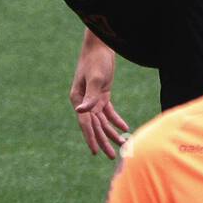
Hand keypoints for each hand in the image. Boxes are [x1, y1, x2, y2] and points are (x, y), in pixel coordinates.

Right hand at [70, 31, 128, 157]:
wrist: (100, 46)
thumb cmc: (96, 60)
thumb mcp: (95, 78)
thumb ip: (90, 96)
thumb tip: (80, 111)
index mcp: (78, 99)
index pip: (86, 123)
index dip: (91, 138)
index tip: (96, 152)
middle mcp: (84, 101)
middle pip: (95, 125)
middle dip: (103, 140)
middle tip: (112, 156)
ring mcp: (93, 98)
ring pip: (103, 121)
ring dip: (111, 132)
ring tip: (121, 144)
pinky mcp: (102, 94)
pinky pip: (108, 111)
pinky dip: (116, 120)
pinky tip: (124, 128)